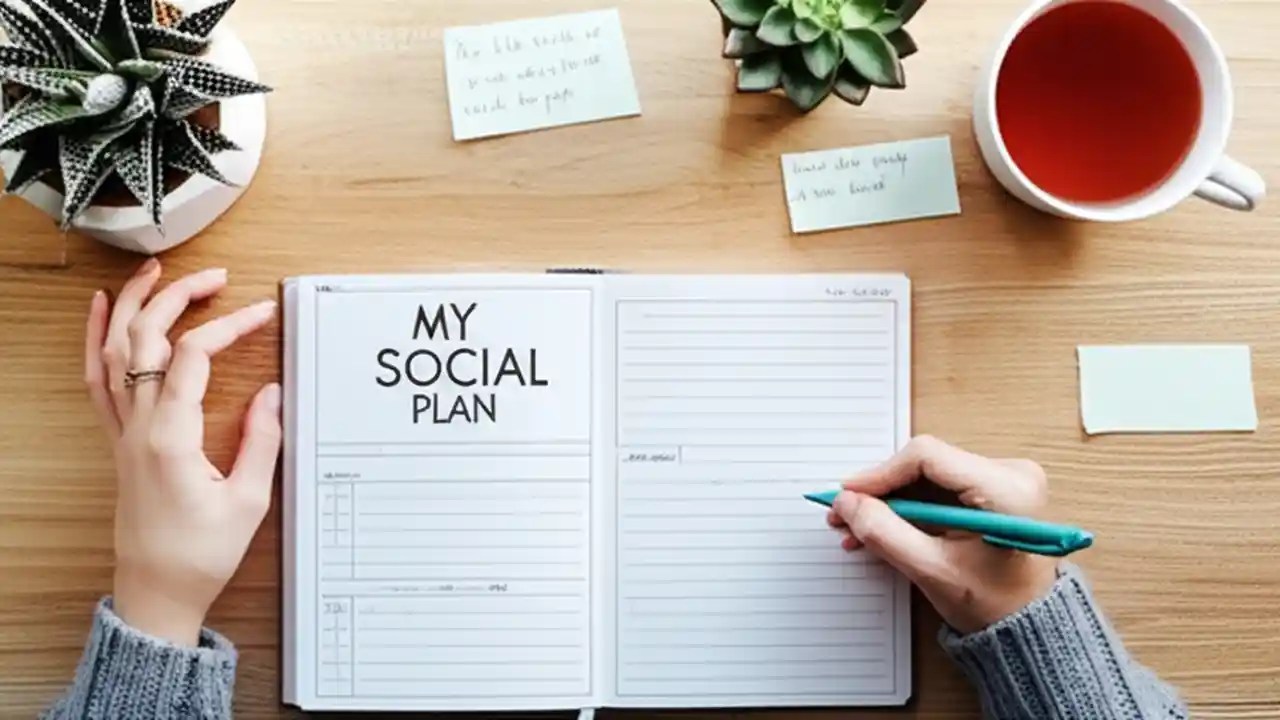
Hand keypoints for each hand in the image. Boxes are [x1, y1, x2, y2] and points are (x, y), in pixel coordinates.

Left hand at [84, 259, 280, 645]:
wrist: (157, 591)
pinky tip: (104, 313)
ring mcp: (122, 432)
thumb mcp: (248, 501)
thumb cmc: (201, 554)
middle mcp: (138, 427)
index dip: (229, 325)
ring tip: (157, 273)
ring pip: (114, 351)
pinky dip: (96, 340)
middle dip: (178, 297)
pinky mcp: (119, 441)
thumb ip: (262, 442)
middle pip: (146, 340)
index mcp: (172, 438)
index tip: (261, 313)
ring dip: (134, 306)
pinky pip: (96, 379)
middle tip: (214, 276)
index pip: (195, 357)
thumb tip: (271, 394)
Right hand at [827, 436, 1058, 633]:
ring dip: (891, 500)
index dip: (879, 474)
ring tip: (859, 526)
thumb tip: (849, 505)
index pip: (926, 457)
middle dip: (881, 491)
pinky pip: (940, 486)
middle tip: (847, 513)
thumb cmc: (999, 604)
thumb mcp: (933, 571)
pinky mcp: (994, 489)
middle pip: (925, 464)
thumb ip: (885, 534)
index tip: (850, 495)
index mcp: (1007, 489)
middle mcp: (1012, 474)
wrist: (1031, 625)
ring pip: (927, 475)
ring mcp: (1005, 479)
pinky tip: (884, 525)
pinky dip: (910, 506)